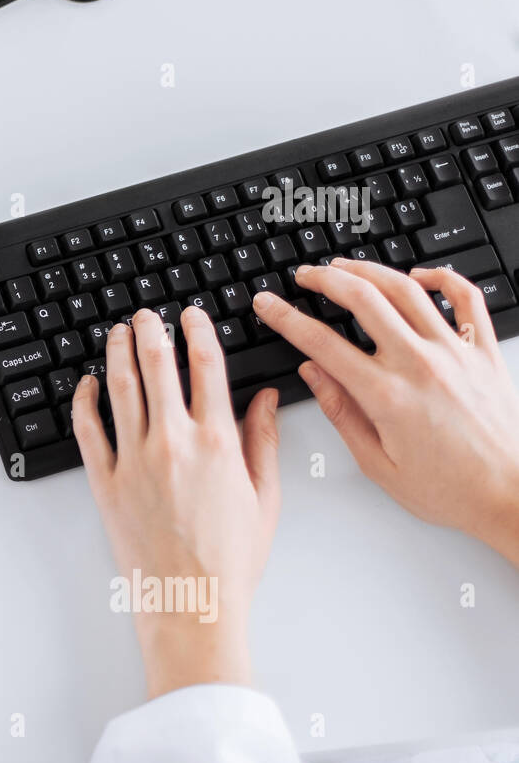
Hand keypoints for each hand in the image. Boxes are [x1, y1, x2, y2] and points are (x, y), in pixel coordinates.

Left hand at [72, 308, 280, 697]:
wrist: (192, 603)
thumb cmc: (230, 560)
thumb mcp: (264, 497)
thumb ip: (263, 440)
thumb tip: (266, 398)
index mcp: (217, 442)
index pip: (206, 366)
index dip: (198, 331)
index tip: (191, 316)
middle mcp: (173, 443)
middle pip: (158, 366)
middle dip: (152, 331)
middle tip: (147, 315)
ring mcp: (134, 461)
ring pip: (121, 389)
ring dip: (118, 353)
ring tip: (118, 334)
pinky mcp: (105, 483)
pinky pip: (88, 430)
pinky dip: (85, 400)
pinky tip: (88, 384)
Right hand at [254, 258, 518, 564]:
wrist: (511, 496)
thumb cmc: (451, 489)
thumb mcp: (378, 463)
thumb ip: (342, 412)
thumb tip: (314, 374)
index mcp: (387, 396)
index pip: (322, 343)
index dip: (287, 318)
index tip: (269, 305)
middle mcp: (420, 364)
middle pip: (363, 299)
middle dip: (325, 279)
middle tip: (305, 275)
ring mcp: (455, 352)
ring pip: (407, 289)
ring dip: (370, 270)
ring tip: (346, 267)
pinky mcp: (484, 351)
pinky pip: (466, 297)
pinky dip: (442, 277)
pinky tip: (421, 276)